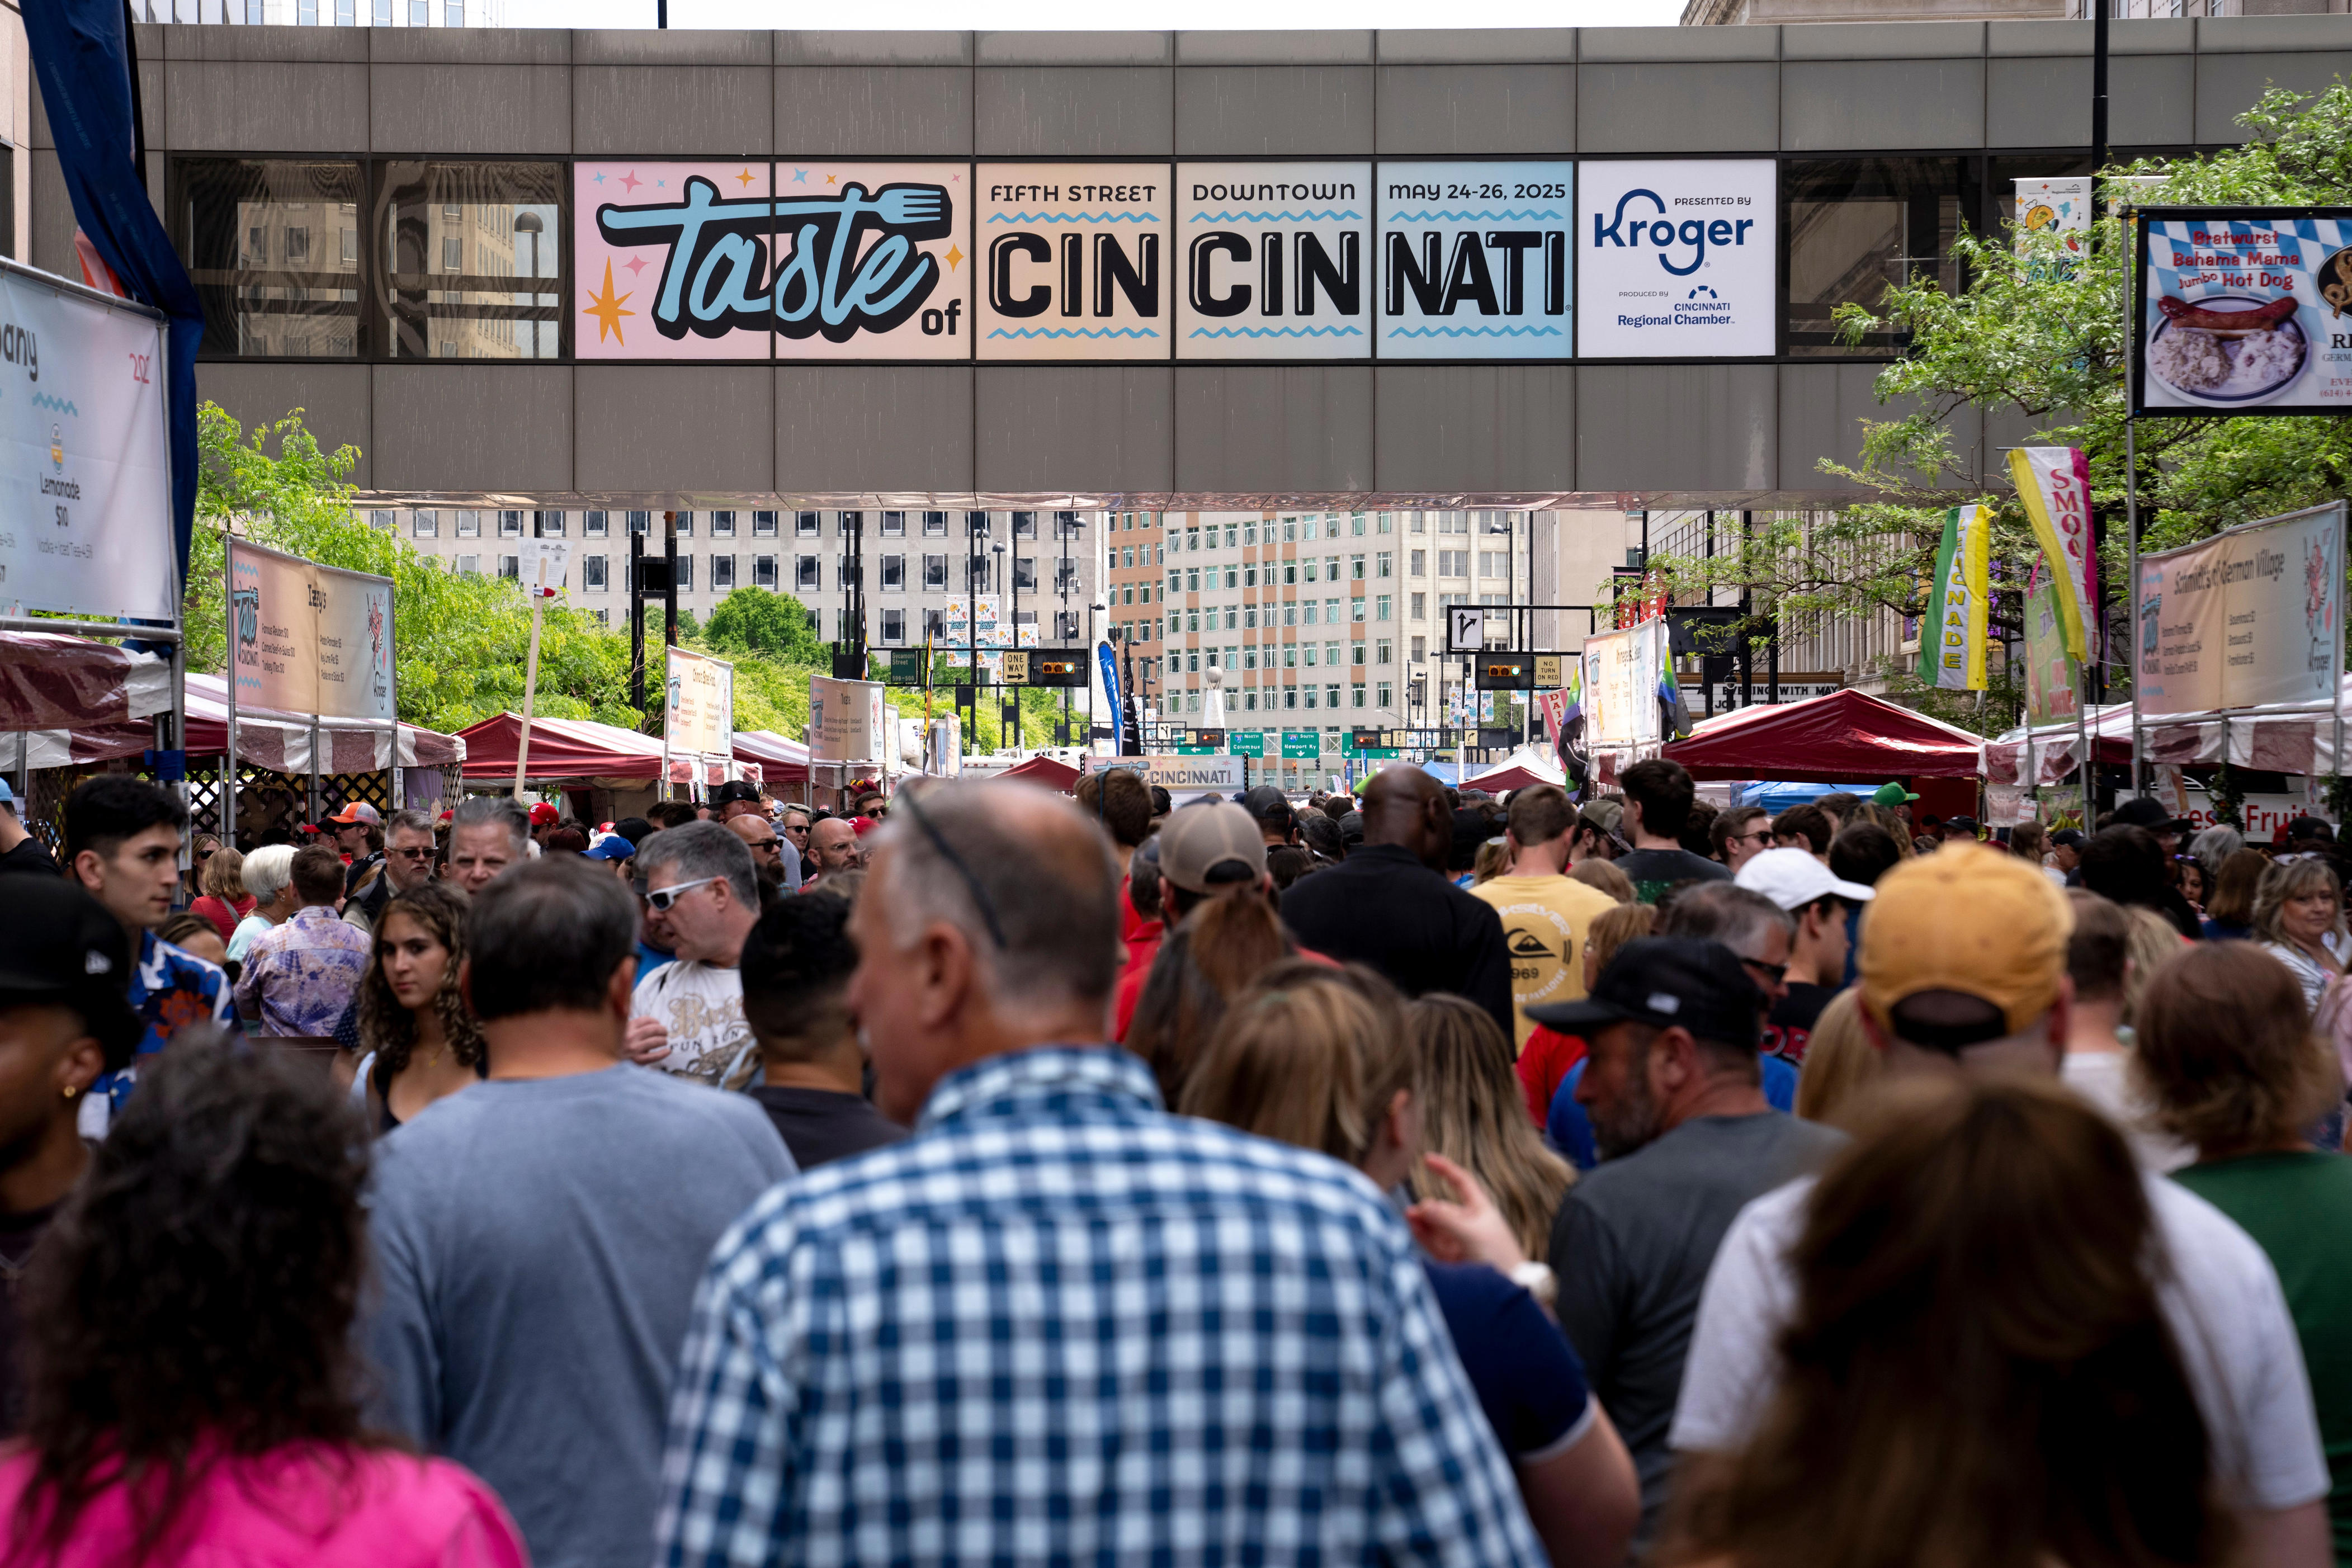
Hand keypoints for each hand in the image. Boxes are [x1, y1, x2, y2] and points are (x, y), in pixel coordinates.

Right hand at [623, 1015, 670, 1065]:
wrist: (609, 1061)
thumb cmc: (618, 1047)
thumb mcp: (620, 1032)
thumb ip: (632, 1027)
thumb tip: (653, 1024)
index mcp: (626, 1028)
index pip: (644, 1020)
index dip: (654, 1021)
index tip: (658, 1023)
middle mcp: (630, 1037)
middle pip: (652, 1029)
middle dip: (661, 1030)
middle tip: (665, 1032)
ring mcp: (633, 1049)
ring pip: (654, 1041)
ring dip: (663, 1040)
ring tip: (665, 1041)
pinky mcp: (637, 1060)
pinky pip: (653, 1056)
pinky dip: (663, 1053)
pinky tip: (667, 1051)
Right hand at [1405, 1152, 1526, 1273]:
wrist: (1508, 1287)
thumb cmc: (1498, 1257)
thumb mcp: (1472, 1234)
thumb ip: (1445, 1220)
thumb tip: (1422, 1207)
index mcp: (1480, 1210)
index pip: (1461, 1183)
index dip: (1445, 1169)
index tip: (1427, 1159)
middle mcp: (1468, 1223)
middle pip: (1442, 1208)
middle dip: (1428, 1207)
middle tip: (1415, 1212)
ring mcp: (1458, 1240)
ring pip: (1435, 1226)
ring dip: (1422, 1221)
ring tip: (1408, 1217)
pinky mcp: (1451, 1257)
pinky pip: (1433, 1241)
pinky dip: (1422, 1235)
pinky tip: (1413, 1228)